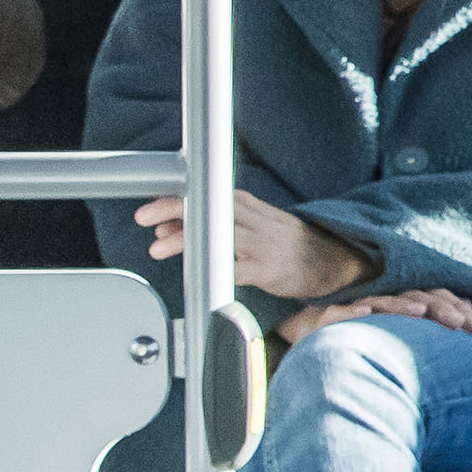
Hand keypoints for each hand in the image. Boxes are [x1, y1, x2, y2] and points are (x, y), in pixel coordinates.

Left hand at [132, 190, 367, 299]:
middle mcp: (251, 219)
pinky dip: (214, 272)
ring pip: (218, 235)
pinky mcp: (267, 269)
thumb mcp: (248, 223)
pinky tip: (196, 277)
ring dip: (185, 239)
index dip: (173, 198)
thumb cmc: (280, 241)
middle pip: (208, 207)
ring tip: (159, 248)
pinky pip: (236, 270)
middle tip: (143, 217)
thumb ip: (211, 224)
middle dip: (172, 209)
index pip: (204, 194)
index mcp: (244, 204)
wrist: (328, 259)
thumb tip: (166, 225)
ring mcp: (260, 244)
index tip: (147, 208)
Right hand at [279, 287, 471, 344]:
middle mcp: (381, 302)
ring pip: (382, 302)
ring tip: (421, 312)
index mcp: (401, 306)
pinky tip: (366, 313)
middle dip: (439, 309)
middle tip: (461, 324)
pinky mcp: (327, 319)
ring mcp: (355, 307)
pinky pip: (340, 313)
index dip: (455, 309)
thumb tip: (466, 314)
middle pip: (415, 298)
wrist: (309, 336)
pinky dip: (354, 312)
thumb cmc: (362, 339)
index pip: (433, 300)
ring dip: (401, 306)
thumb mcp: (398, 337)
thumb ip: (430, 326)